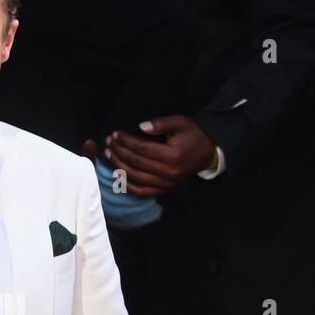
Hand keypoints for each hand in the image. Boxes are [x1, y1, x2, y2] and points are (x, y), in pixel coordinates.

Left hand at [102, 115, 216, 196]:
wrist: (206, 153)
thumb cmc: (191, 135)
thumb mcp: (180, 123)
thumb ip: (161, 123)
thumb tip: (140, 126)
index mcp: (173, 155)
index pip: (142, 149)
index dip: (126, 141)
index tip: (115, 134)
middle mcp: (169, 172)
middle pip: (136, 163)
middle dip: (119, 152)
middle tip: (108, 143)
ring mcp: (166, 184)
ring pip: (136, 178)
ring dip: (119, 167)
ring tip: (109, 155)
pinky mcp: (164, 189)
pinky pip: (142, 192)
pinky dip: (128, 186)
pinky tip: (117, 175)